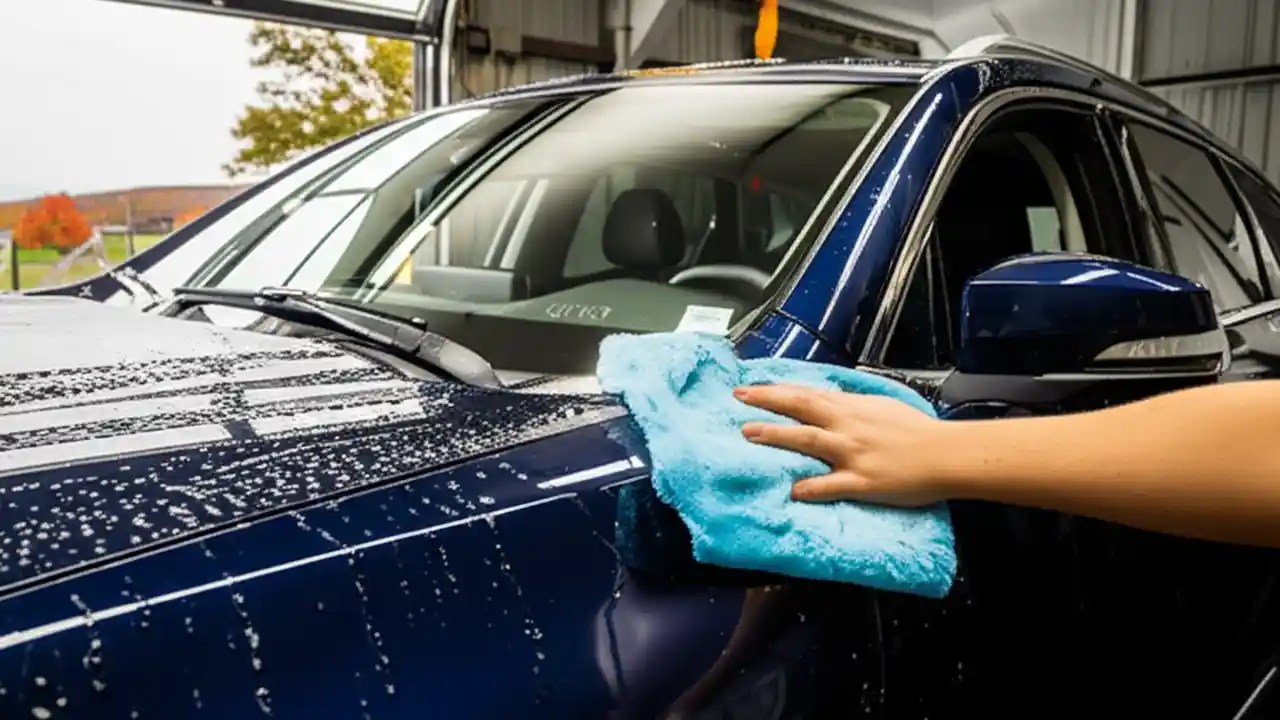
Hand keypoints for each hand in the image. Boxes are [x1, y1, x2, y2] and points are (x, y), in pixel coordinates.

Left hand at [734, 384, 952, 505]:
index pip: (808, 394)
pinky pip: (831, 485)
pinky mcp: (863, 481)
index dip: (778, 389)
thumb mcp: (882, 408)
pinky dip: (811, 487)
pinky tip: (792, 491)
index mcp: (853, 408)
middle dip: (767, 401)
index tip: (752, 385)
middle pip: (801, 407)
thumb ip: (852, 407)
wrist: (946, 454)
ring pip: (808, 440)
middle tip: (739, 397)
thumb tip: (829, 403)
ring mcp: (853, 453)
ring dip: (777, 435)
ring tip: (749, 433)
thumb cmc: (917, 433)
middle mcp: (848, 426)